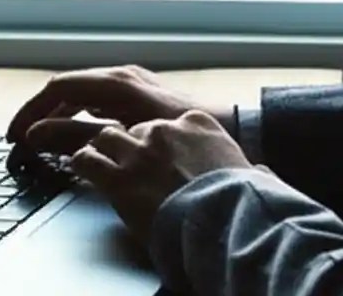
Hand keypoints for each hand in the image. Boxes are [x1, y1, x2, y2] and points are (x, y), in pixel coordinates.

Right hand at [6, 66, 233, 153]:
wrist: (233, 129)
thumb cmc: (179, 135)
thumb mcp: (122, 138)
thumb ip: (78, 136)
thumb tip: (37, 135)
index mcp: (115, 81)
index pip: (58, 87)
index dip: (31, 111)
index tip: (16, 134)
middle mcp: (122, 76)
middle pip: (68, 89)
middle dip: (42, 113)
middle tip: (22, 140)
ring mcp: (133, 84)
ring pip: (84, 94)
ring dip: (60, 114)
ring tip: (43, 140)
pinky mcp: (142, 97)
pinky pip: (99, 101)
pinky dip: (80, 116)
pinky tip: (78, 135)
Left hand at [70, 110, 251, 243]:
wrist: (227, 221)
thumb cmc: (243, 203)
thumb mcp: (252, 175)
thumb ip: (250, 169)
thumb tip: (263, 175)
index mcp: (198, 124)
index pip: (166, 122)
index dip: (156, 138)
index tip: (156, 149)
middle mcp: (165, 130)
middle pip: (133, 128)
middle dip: (129, 145)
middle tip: (126, 161)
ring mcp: (139, 152)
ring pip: (105, 137)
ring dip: (102, 150)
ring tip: (96, 159)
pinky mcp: (119, 178)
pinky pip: (87, 160)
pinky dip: (81, 163)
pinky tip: (79, 167)